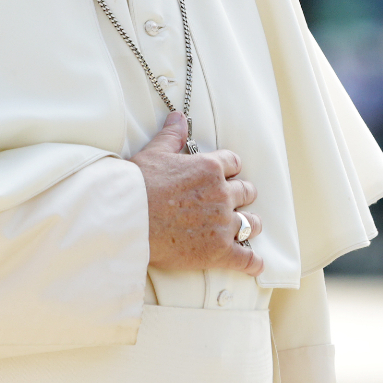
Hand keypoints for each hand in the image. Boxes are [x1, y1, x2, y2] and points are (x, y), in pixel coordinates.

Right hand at [132, 112, 262, 274]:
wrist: (126, 220)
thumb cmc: (138, 185)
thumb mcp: (155, 153)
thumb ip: (172, 136)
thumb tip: (178, 118)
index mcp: (210, 168)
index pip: (234, 163)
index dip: (229, 170)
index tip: (225, 176)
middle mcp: (222, 194)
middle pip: (247, 192)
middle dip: (241, 196)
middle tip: (233, 202)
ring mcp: (222, 223)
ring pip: (252, 222)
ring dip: (251, 224)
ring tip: (248, 228)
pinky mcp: (218, 251)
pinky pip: (246, 257)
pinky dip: (252, 261)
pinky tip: (256, 264)